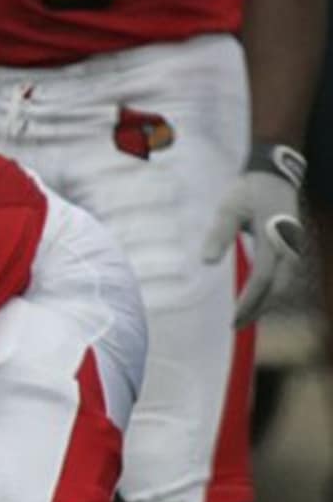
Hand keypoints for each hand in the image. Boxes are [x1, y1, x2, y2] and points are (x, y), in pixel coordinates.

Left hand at [202, 143, 306, 327]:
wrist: (274, 175)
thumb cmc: (248, 191)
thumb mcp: (228, 208)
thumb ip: (219, 234)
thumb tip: (207, 262)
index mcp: (274, 238)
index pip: (263, 278)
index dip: (249, 301)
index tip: (233, 318)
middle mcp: (290, 246)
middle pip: (278, 288)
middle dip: (259, 309)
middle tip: (236, 325)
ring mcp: (294, 247)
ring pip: (285, 285)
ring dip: (266, 303)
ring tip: (244, 317)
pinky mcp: (292, 248)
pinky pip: (285, 277)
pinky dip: (272, 292)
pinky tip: (256, 300)